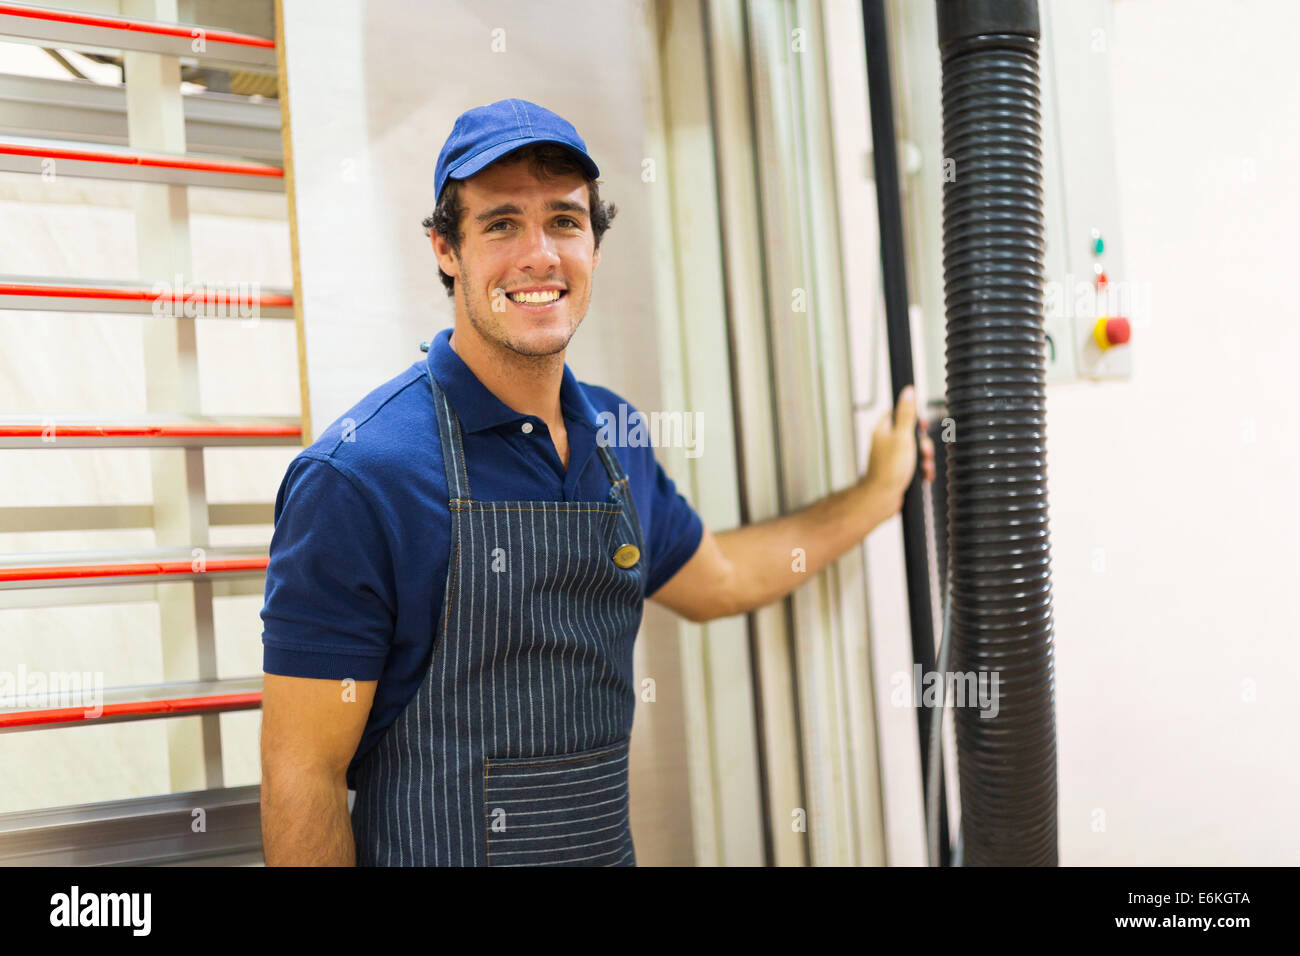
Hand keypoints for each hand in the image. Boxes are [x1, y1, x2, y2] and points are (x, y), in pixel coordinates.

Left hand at [864, 385, 935, 508]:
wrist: (882, 499)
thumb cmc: (889, 470)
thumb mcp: (902, 437)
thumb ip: (907, 414)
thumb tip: (908, 391)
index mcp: (883, 431)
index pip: (898, 414)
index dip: (913, 417)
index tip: (922, 425)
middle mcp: (886, 443)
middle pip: (911, 434)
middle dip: (923, 444)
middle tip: (923, 451)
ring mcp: (893, 458)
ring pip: (916, 452)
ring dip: (925, 459)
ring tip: (923, 467)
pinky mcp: (899, 471)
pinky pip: (916, 466)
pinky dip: (922, 471)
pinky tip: (924, 476)